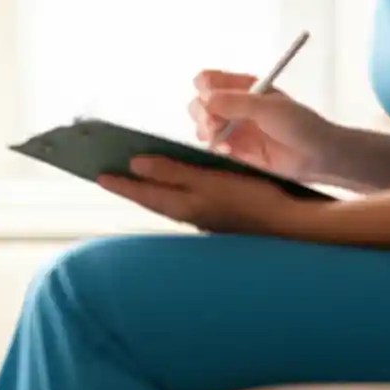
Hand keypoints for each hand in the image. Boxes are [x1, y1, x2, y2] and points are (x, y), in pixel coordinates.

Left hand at [99, 155, 307, 233]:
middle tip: (109, 175)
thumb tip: (135, 165)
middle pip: (152, 199)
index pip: (142, 194)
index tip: (98, 175)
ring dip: (150, 190)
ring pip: (168, 201)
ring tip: (134, 178)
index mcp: (183, 206)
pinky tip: (175, 186)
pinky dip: (172, 191)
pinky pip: (185, 201)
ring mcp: (205, 218)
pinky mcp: (219, 217)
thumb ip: (171, 172)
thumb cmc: (251, 199)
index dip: (120, 184)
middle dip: (131, 187)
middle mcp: (190, 214)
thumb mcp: (208, 181)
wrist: (291, 225)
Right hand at [190, 69, 338, 182]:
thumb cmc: (301, 125)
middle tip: (213, 125)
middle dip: (202, 114)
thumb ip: (236, 102)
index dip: (204, 88)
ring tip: (221, 142)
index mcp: (244, 87)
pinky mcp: (235, 149)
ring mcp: (233, 128)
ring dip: (206, 132)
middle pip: (200, 103)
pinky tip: (227, 151)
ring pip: (202, 125)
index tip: (209, 100)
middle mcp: (234, 105)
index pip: (209, 79)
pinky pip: (213, 146)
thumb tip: (204, 99)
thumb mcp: (269, 108)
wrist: (319, 157)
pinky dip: (215, 148)